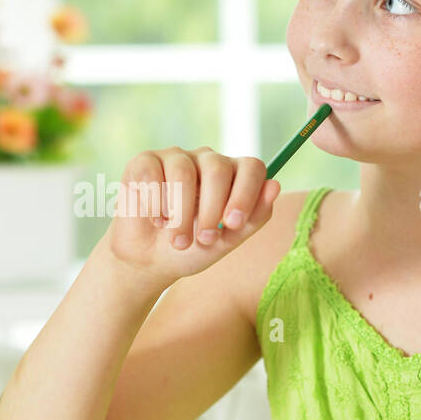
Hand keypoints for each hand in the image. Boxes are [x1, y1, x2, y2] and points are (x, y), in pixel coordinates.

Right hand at [106, 146, 279, 292]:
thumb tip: (275, 185)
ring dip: (180, 213)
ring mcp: (175, 158)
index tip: (232, 223)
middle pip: (218, 168)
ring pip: (183, 171)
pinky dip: (154, 202)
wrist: (149, 261)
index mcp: (233, 176)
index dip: (245, 194)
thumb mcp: (227, 241)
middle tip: (203, 239)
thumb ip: (254, 217)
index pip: (251, 167)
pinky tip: (156, 220)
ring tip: (177, 239)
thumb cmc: (191, 249)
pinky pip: (152, 172)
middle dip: (211, 209)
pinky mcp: (145, 162)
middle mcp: (206, 161)